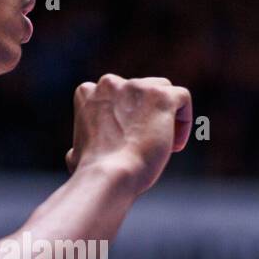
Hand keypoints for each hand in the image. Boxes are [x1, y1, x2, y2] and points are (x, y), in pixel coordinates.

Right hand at [65, 73, 192, 194]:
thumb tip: (75, 153)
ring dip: (166, 115)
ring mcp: (136, 86)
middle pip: (140, 90)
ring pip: (162, 90)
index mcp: (88, 92)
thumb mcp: (76, 154)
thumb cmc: (92, 172)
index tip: (128, 140)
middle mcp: (110, 83)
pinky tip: (176, 145)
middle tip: (147, 143)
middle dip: (146, 114)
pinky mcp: (161, 96)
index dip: (126, 117)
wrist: (109, 175)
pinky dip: (183, 120)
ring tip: (165, 145)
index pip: (116, 94)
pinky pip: (182, 98)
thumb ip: (82, 143)